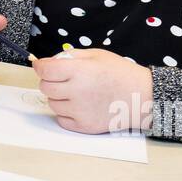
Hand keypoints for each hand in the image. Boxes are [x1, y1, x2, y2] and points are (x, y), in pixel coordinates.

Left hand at [31, 48, 152, 133]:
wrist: (141, 97)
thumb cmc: (120, 74)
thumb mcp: (96, 54)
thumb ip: (70, 56)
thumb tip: (49, 62)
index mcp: (79, 71)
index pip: (45, 70)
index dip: (40, 66)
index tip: (41, 66)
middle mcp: (77, 92)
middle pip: (45, 87)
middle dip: (50, 81)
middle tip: (62, 79)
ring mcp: (80, 111)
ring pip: (52, 104)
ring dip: (58, 97)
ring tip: (76, 92)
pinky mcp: (84, 126)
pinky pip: (61, 119)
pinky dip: (66, 113)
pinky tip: (79, 105)